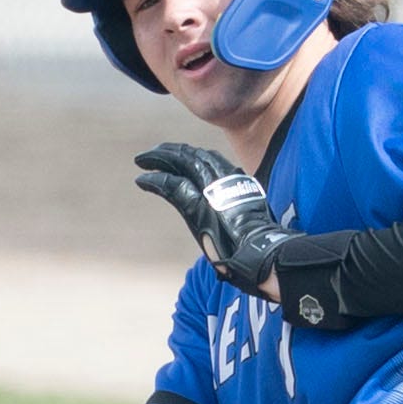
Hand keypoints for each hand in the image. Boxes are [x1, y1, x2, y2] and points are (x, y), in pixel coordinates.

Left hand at [134, 143, 289, 291]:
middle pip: (192, 155)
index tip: (181, 155)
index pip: (210, 159)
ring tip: (143, 159)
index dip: (192, 155)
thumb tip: (241, 217)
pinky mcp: (194, 205)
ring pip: (179, 163)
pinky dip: (154, 180)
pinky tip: (142, 178)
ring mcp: (208, 190)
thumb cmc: (260, 244)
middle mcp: (222, 179)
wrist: (259, 252)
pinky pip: (170, 185)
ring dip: (159, 158)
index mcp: (237, 181)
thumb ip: (242, 209)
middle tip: (155, 152)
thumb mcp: (254, 217)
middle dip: (172, 151)